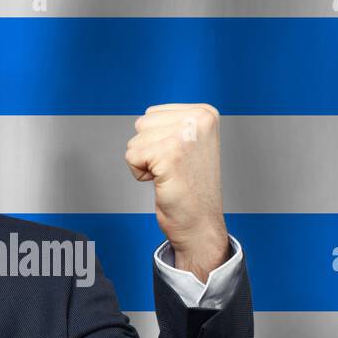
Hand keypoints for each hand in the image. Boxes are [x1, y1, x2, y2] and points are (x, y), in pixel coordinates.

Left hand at [125, 103, 229, 281]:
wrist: (200, 223)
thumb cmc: (192, 189)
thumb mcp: (190, 144)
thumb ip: (172, 124)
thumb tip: (145, 119)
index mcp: (205, 113)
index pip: (153, 114)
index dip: (157, 140)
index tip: (180, 159)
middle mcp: (199, 119)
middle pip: (143, 124)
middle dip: (149, 150)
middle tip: (174, 169)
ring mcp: (185, 135)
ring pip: (136, 140)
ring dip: (145, 162)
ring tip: (170, 176)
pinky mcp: (169, 154)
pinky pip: (132, 156)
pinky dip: (140, 173)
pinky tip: (162, 182)